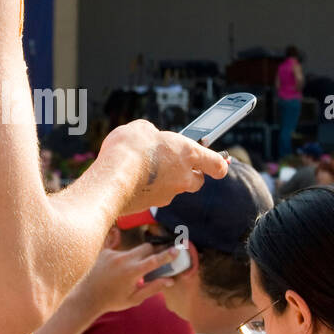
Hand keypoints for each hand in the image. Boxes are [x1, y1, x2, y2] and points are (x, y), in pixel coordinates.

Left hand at [74, 241, 183, 318]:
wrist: (88, 297)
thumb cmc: (113, 300)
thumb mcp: (135, 299)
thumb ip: (153, 288)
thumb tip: (170, 280)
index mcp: (133, 272)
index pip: (155, 260)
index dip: (167, 254)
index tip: (176, 249)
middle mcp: (123, 259)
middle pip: (146, 248)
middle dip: (153, 252)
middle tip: (157, 259)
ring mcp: (114, 254)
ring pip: (134, 249)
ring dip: (138, 256)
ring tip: (131, 272)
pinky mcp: (106, 251)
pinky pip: (121, 249)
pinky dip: (124, 258)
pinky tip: (118, 269)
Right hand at [99, 120, 228, 212]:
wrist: (111, 178)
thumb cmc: (128, 149)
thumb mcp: (141, 129)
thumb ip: (153, 134)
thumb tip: (150, 139)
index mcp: (188, 153)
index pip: (216, 163)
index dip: (220, 164)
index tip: (222, 163)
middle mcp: (183, 176)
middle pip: (198, 180)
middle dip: (191, 173)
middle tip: (178, 164)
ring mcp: (168, 194)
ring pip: (175, 189)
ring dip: (167, 181)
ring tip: (146, 169)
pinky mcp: (152, 205)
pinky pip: (156, 196)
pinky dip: (149, 189)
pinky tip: (134, 180)